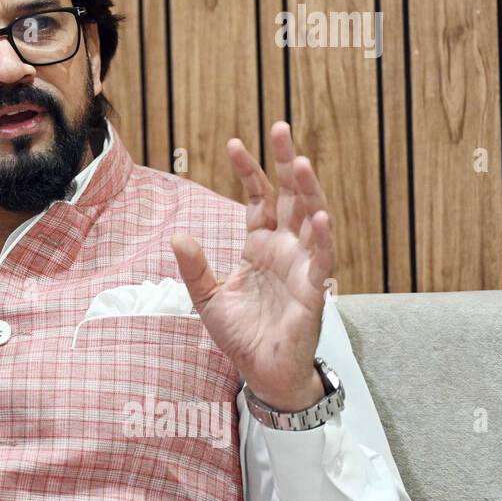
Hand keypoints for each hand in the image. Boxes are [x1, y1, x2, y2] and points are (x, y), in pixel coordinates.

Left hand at [170, 122, 333, 411]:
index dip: (249, 172)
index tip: (234, 143)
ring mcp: (303, 266)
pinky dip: (324, 237)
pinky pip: (323, 259)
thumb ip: (194, 267)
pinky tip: (319, 214)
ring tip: (299, 161)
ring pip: (312, 218)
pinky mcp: (315, 290)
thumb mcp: (207, 297)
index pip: (258, 199)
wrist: (262, 373)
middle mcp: (286, 249)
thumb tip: (178, 234)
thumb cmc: (241, 335)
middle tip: (280, 127)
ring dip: (308, 190)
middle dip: (285, 162)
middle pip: (289, 196)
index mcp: (260, 246)